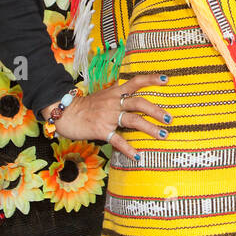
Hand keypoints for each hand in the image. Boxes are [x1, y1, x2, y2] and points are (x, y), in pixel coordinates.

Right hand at [46, 73, 169, 159]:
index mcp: (115, 92)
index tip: (166, 80)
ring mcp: (108, 116)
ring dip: (149, 128)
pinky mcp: (102, 130)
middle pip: (139, 103)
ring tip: (163, 135)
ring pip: (133, 120)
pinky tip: (137, 156)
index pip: (135, 82)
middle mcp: (114, 102)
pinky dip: (128, 149)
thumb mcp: (104, 95)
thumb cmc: (86, 105)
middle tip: (169, 118)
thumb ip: (118, 95)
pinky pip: (117, 140)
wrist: (66, 113)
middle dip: (156, 110)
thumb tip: (133, 95)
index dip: (151, 79)